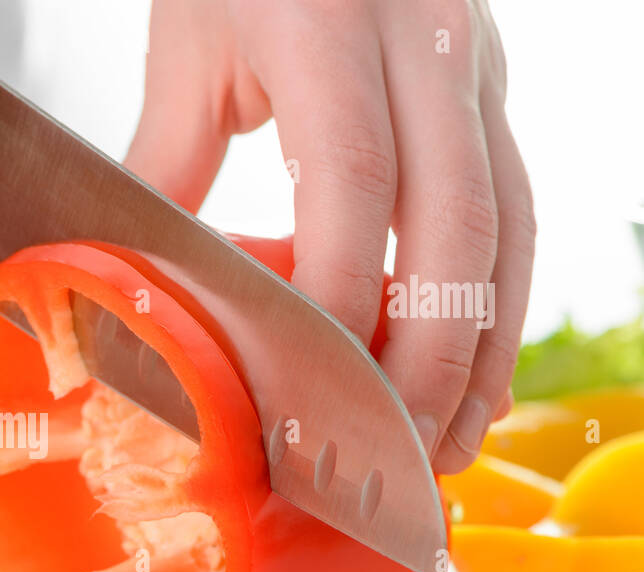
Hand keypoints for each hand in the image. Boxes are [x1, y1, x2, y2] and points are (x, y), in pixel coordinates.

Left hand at [128, 0, 534, 472]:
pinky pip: (514, 204)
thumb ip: (166, 161)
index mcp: (329, 23)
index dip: (340, 294)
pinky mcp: (491, 85)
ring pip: (506, 221)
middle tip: (396, 453)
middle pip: (454, 218)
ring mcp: (473, 62)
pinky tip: (478, 363)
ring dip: (485, 343)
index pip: (349, 178)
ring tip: (449, 437)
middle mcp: (426, 39)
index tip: (309, 389)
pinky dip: (501, 297)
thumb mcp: (189, 43)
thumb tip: (133, 276)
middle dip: (432, 354)